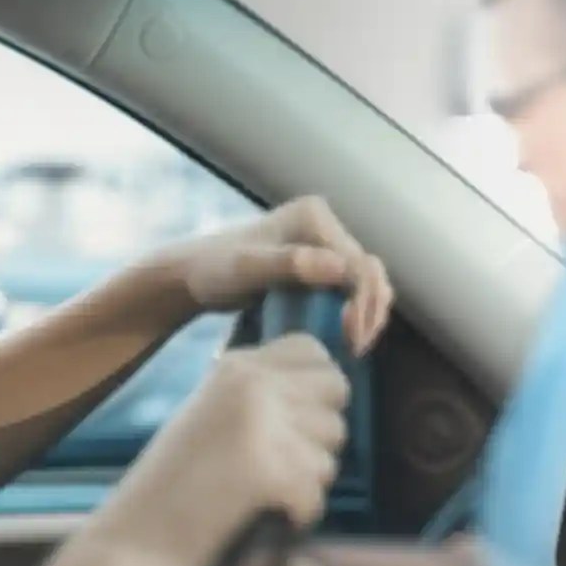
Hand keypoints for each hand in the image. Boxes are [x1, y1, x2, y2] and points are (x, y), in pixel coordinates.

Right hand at [94, 333, 349, 565]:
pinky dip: (303, 512)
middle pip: (336, 389)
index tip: (301, 418)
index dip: (318, 386)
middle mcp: (252, 383)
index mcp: (236, 365)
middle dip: (322, 429)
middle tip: (290, 459)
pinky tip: (275, 516)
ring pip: (333, 443)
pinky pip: (317, 489)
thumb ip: (262, 393)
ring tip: (271, 490)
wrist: (136, 536)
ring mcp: (260, 422)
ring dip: (312, 474)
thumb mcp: (213, 411)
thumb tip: (321, 390)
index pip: (313, 350)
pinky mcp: (267, 469)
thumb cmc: (174, 481)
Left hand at [167, 196, 393, 354]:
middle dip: (371, 310)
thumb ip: (289, 264)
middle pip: (368, 270)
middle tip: (357, 348)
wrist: (194, 274)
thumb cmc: (214, 271)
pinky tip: (347, 336)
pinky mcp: (319, 263)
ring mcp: (323, 243)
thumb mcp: (246, 268)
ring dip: (368, 313)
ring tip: (355, 346)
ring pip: (366, 280)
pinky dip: (356, 311)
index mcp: (313, 217)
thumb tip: (338, 268)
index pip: (358, 263)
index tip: (351, 339)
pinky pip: (351, 288)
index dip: (363, 302)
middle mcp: (323, 224)